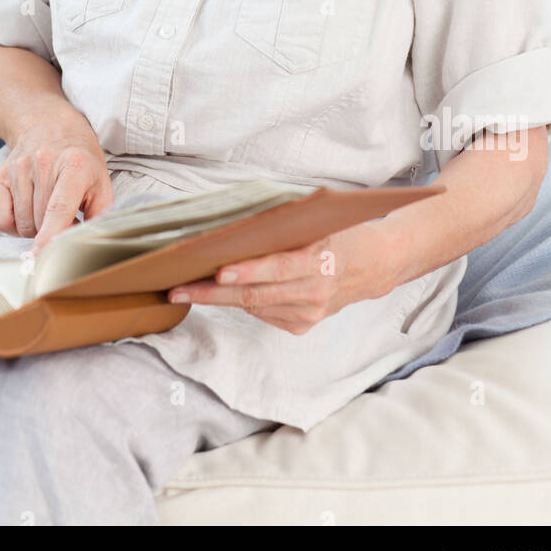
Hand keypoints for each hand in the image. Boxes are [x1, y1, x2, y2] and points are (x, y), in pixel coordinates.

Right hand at [0, 112, 113, 249]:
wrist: (49, 125)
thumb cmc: (79, 159)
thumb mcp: (101, 181)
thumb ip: (101, 214)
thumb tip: (90, 243)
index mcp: (75, 165)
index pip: (59, 207)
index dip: (50, 235)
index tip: (42, 256)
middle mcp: (43, 164)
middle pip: (40, 222)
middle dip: (53, 230)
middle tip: (65, 216)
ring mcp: (18, 168)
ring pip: (21, 224)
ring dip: (35, 228)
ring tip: (48, 210)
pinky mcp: (0, 175)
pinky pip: (1, 220)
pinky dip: (14, 225)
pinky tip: (28, 211)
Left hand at [166, 219, 393, 333]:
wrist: (370, 267)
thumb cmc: (337, 235)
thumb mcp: (316, 224)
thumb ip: (282, 228)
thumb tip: (234, 226)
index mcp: (320, 261)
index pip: (277, 269)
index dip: (247, 272)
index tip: (218, 272)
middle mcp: (314, 292)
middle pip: (255, 295)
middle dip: (213, 293)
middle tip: (179, 288)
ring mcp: (308, 314)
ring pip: (254, 306)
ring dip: (218, 299)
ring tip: (186, 289)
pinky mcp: (302, 326)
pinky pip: (263, 312)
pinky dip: (241, 301)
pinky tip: (222, 292)